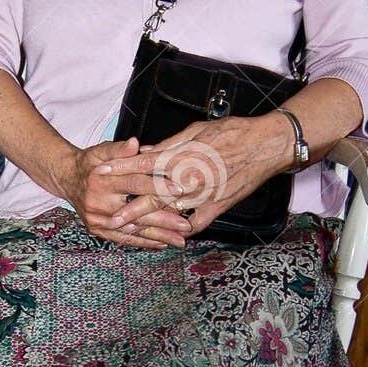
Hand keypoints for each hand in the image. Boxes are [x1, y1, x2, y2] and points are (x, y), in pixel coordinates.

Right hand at [56, 135, 195, 248]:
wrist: (66, 178)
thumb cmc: (89, 162)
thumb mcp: (101, 150)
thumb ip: (120, 149)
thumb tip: (135, 144)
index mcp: (102, 179)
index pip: (134, 183)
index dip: (157, 186)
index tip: (179, 191)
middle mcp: (99, 202)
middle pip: (136, 212)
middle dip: (163, 219)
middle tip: (185, 225)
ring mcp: (97, 219)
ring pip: (132, 230)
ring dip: (158, 236)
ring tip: (180, 240)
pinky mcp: (97, 230)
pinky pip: (123, 239)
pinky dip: (143, 242)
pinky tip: (161, 244)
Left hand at [96, 114, 293, 239]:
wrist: (266, 146)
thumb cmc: (233, 132)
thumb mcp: (196, 131)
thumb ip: (169, 145)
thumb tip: (146, 152)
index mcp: (182, 157)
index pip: (142, 164)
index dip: (120, 168)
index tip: (101, 173)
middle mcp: (189, 179)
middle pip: (151, 196)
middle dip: (129, 208)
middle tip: (111, 218)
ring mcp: (203, 196)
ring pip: (170, 213)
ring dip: (150, 223)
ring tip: (133, 230)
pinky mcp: (218, 206)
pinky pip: (196, 222)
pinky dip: (182, 229)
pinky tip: (171, 235)